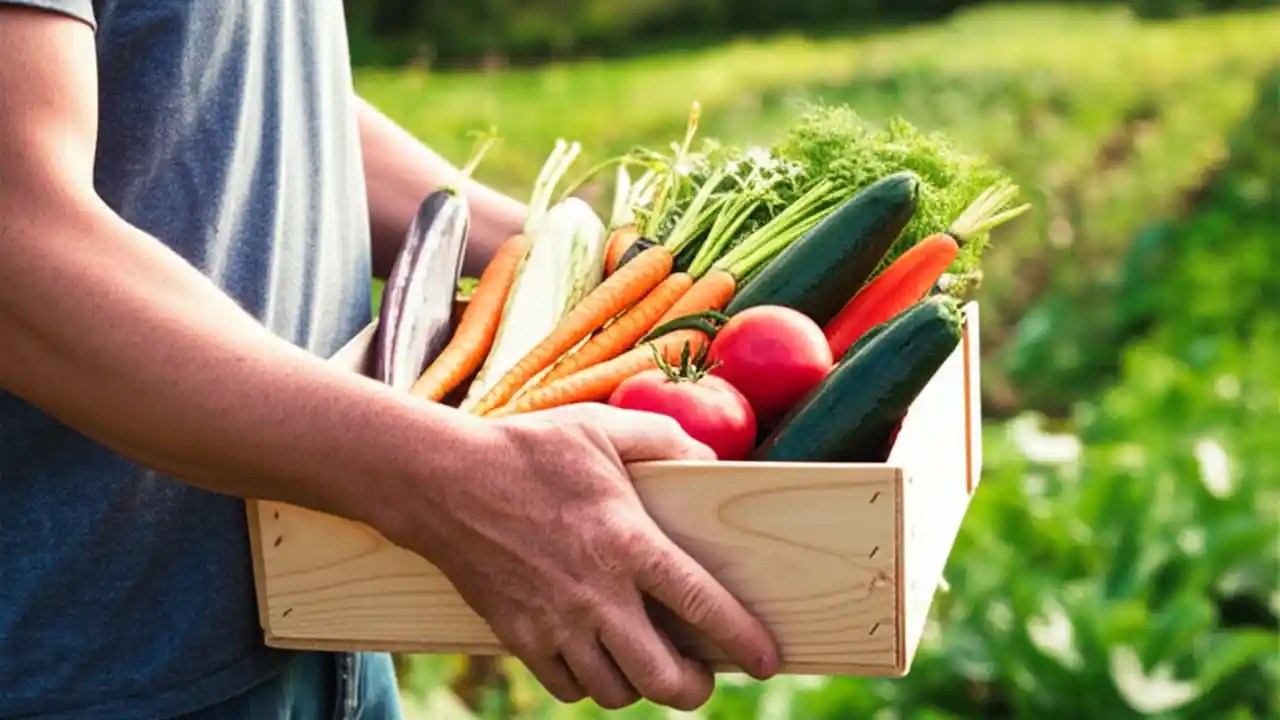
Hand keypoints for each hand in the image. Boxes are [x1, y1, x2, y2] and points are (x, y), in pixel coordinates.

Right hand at [390, 403, 779, 710]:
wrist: (442, 482)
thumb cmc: (527, 451)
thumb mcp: (601, 426)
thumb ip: (664, 438)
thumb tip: (710, 456)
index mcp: (627, 542)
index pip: (701, 605)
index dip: (742, 640)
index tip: (767, 659)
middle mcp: (596, 594)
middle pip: (661, 678)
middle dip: (694, 690)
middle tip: (702, 678)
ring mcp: (554, 622)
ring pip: (615, 692)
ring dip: (641, 686)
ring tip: (649, 665)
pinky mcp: (518, 637)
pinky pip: (568, 688)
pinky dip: (590, 684)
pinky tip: (597, 659)